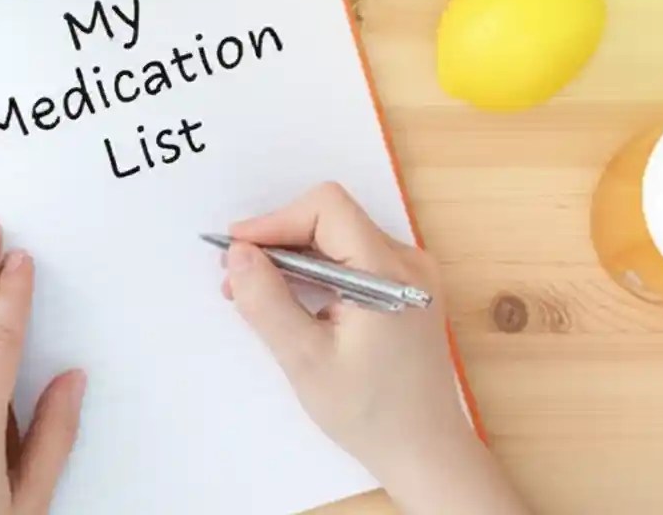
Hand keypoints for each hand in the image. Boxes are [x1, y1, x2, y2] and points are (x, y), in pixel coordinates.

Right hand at [223, 183, 527, 513]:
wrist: (425, 452)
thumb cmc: (369, 413)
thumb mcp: (305, 360)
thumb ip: (267, 301)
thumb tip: (238, 253)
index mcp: (387, 272)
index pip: (326, 209)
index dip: (276, 220)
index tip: (237, 251)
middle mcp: (406, 262)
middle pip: (331, 220)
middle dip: (278, 241)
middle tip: (237, 278)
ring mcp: (409, 276)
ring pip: (338, 239)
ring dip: (294, 259)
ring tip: (255, 294)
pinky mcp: (404, 291)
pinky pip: (351, 260)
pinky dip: (316, 273)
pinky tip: (290, 302)